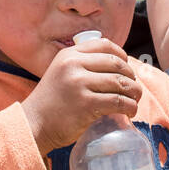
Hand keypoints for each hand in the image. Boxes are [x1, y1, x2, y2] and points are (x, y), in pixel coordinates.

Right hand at [22, 37, 140, 153]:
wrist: (34, 124)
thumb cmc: (52, 102)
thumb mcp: (61, 72)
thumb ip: (82, 65)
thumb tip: (116, 65)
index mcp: (69, 55)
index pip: (105, 45)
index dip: (122, 55)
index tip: (126, 69)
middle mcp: (74, 65)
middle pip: (117, 64)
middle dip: (131, 77)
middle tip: (133, 89)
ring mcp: (79, 84)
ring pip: (121, 83)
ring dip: (134, 93)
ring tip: (134, 101)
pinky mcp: (86, 104)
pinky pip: (119, 101)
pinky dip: (130, 107)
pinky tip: (130, 112)